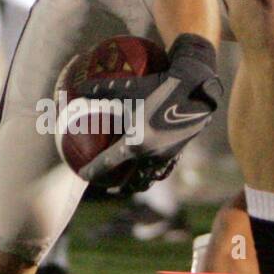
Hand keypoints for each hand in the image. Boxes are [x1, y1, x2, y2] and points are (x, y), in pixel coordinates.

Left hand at [78, 33, 221, 191]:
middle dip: (119, 187)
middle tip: (109, 187)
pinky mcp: (179, 151)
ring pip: (149, 178)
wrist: (195, 88)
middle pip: (131, 181)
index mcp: (135, 143)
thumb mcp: (129, 86)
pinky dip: (154, 173)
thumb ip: (101, 89)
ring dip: (138, 184)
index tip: (82, 175)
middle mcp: (150, 154)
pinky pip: (163, 169)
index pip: (107, 163)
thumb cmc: (159, 85)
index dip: (93, 171)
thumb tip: (79, 88)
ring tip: (130, 185)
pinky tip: (151, 169)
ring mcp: (166, 156)